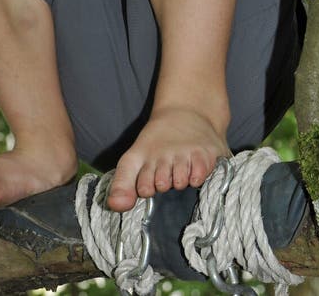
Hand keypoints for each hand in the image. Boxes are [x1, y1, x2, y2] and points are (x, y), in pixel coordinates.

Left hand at [106, 106, 229, 211]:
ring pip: (180, 182)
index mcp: (143, 156)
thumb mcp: (133, 160)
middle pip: (162, 185)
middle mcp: (163, 154)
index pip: (143, 187)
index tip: (149, 180)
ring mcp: (184, 153)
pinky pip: (198, 177)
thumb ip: (122, 185)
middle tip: (166, 170)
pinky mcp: (203, 153)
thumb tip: (116, 206)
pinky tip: (193, 168)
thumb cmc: (156, 144)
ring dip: (180, 181)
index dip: (146, 189)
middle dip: (163, 184)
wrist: (186, 112)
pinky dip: (196, 177)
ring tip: (179, 168)